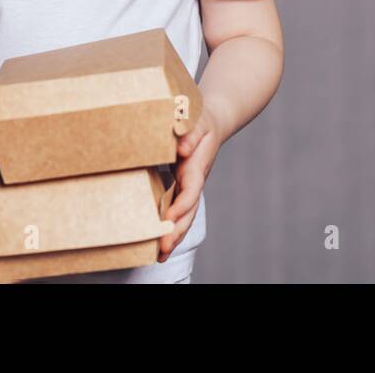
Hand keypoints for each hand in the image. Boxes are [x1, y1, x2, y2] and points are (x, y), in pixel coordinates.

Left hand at [158, 104, 224, 261]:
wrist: (216, 119)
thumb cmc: (203, 118)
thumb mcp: (198, 119)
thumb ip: (190, 131)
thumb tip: (181, 146)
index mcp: (197, 166)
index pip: (191, 191)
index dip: (181, 206)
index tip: (168, 220)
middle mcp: (195, 180)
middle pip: (189, 212)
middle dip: (176, 232)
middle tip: (161, 251)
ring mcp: (190, 185)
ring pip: (184, 215)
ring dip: (173, 235)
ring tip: (159, 256)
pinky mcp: (183, 185)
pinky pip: (178, 208)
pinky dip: (170, 225)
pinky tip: (159, 240)